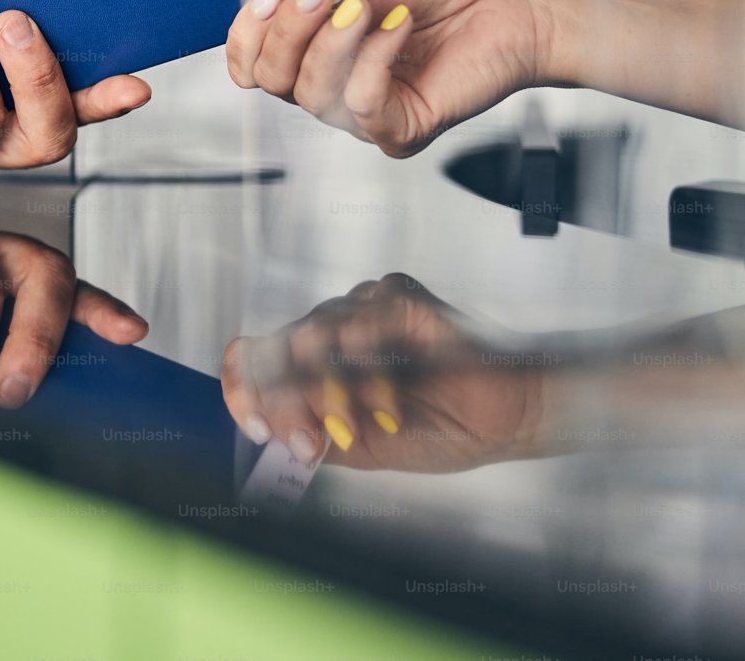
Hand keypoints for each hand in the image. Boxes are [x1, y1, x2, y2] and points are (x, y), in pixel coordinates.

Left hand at [221, 274, 542, 472]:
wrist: (499, 423)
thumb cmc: (436, 428)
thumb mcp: (354, 447)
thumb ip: (307, 434)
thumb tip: (264, 428)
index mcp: (313, 362)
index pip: (254, 356)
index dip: (244, 390)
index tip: (256, 429)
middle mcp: (331, 330)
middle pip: (277, 349)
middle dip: (286, 404)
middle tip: (308, 444)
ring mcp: (363, 309)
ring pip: (312, 334)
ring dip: (330, 392)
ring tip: (355, 426)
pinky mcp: (398, 298)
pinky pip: (361, 320)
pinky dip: (368, 369)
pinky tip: (387, 400)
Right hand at [226, 0, 552, 157]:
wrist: (515, 2)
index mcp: (320, 55)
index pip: (255, 66)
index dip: (246, 38)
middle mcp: (336, 90)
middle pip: (273, 80)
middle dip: (288, 32)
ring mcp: (365, 116)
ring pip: (312, 94)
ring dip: (334, 40)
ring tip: (367, 5)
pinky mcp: (399, 131)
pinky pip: (362, 104)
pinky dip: (376, 58)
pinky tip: (400, 26)